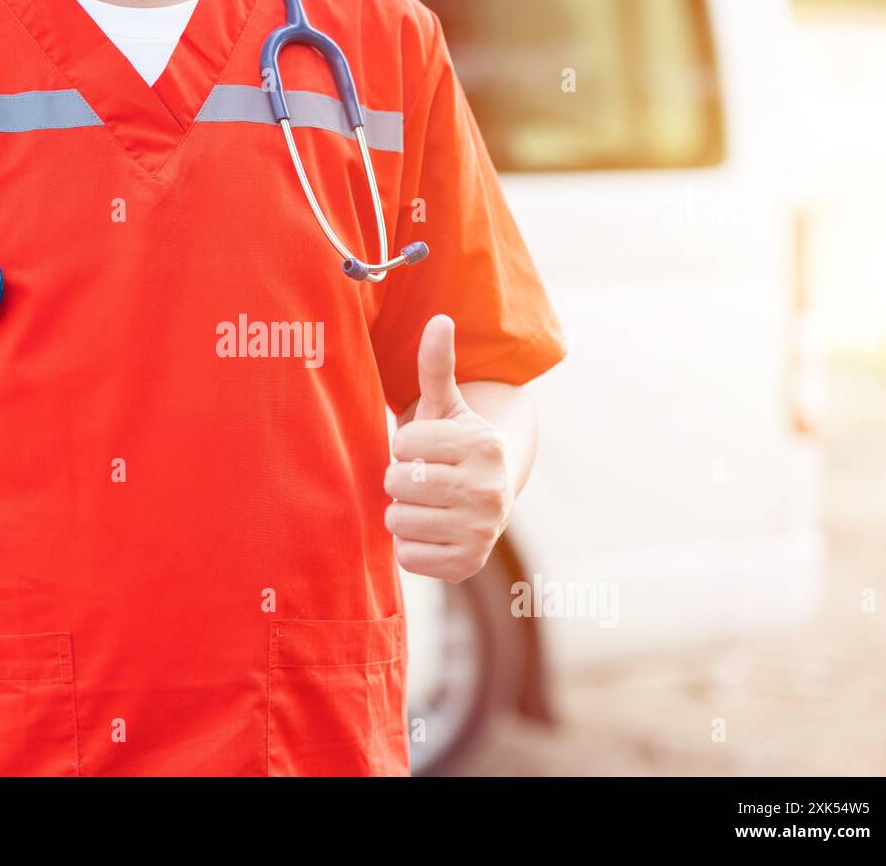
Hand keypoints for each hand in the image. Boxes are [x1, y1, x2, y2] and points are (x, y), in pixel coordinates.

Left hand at [384, 315, 511, 583]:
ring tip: (427, 504)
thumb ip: (436, 368)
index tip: (425, 450)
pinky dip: (409, 545)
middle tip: (423, 480)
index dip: (404, 446)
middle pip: (397, 483)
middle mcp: (488, 490)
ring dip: (402, 512)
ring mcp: (480, 532)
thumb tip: (439, 319)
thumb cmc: (454, 447)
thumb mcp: (446, 407)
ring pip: (397, 520)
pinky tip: (431, 532)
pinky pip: (406, 555)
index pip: (404, 444)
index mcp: (482, 446)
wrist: (488, 499)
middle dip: (399, 480)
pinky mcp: (466, 565)